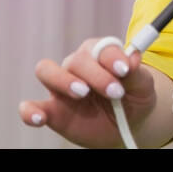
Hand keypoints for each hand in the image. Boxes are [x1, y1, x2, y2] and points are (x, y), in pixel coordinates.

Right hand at [20, 37, 155, 147]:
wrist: (129, 124)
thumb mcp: (143, 85)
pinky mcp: (53, 111)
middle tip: (114, 91)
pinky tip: (39, 117)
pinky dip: (29, 110)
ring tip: (82, 92)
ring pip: (46, 70)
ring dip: (63, 79)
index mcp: (100, 54)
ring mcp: (62, 88)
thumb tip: (132, 58)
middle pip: (76, 59)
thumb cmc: (135, 97)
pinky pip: (31, 106)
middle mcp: (77, 66)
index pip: (100, 47)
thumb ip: (136, 72)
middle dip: (95, 74)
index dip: (111, 56)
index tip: (125, 70)